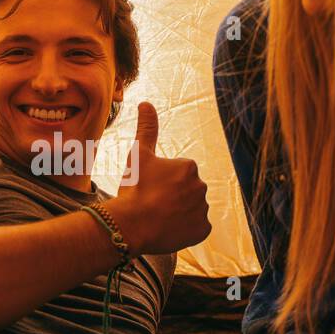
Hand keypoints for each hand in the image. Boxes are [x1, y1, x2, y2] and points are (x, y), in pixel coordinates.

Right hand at [108, 101, 210, 254]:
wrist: (131, 224)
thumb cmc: (134, 188)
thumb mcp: (138, 154)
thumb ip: (146, 128)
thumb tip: (146, 103)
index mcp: (189, 166)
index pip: (177, 174)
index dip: (160, 182)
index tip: (148, 189)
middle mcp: (201, 186)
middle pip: (185, 191)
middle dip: (171, 197)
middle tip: (151, 204)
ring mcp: (203, 210)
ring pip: (190, 210)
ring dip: (178, 213)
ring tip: (157, 218)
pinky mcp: (203, 230)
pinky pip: (196, 228)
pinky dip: (185, 230)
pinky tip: (168, 229)